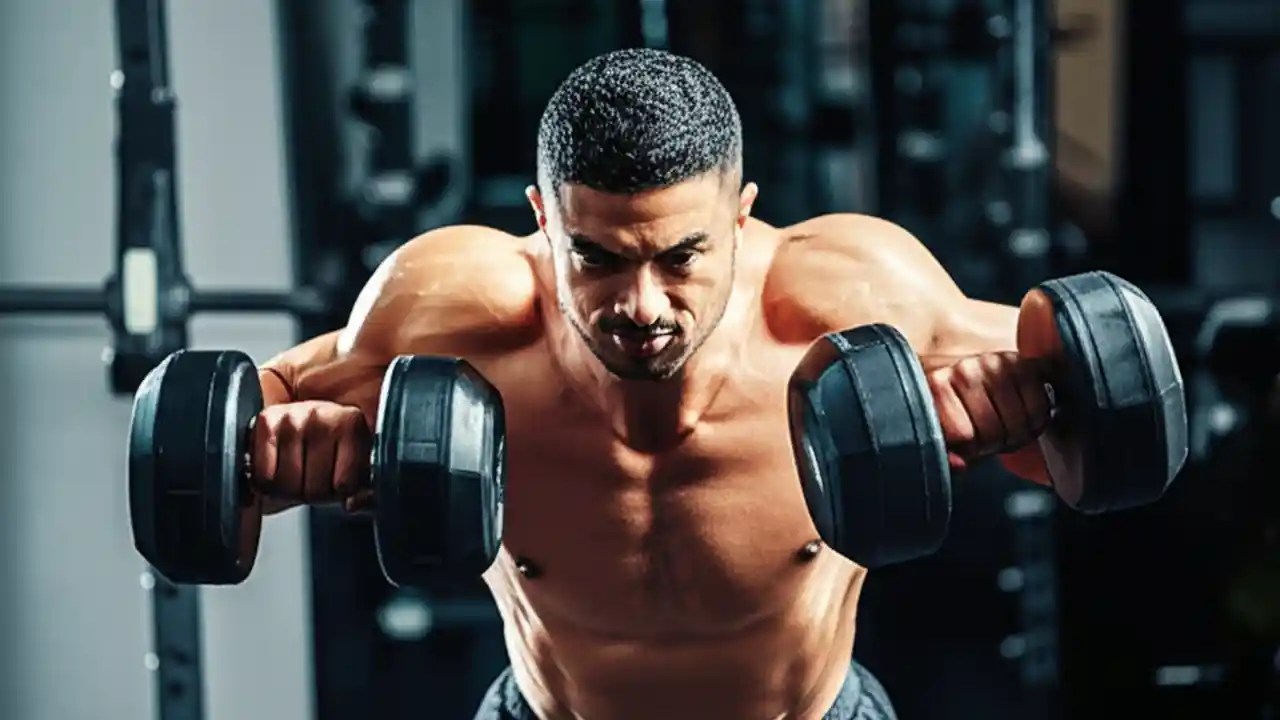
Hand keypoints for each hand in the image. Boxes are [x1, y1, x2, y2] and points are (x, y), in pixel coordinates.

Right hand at [250, 401, 371, 513]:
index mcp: (352, 424)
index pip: (344, 486)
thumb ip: (364, 491)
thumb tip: (353, 504)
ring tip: (293, 476)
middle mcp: (324, 414)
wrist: (299, 418)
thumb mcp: (354, 465)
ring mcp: (293, 416)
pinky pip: (264, 475)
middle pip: (314, 489)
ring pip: (287, 485)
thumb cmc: (330, 446)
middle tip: (309, 482)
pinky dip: (266, 483)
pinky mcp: (266, 421)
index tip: (334, 485)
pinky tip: (274, 471)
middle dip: (310, 494)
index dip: (336, 494)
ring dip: (287, 490)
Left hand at [926, 352, 1055, 469]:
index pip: (965, 436)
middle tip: (993, 438)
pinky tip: (1024, 414)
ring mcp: (997, 363)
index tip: (972, 444)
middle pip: (994, 431)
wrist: (972, 373)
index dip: (973, 449)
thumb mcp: (944, 434)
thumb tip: (960, 464)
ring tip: (1007, 426)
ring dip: (1019, 433)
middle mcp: (966, 370)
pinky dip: (1036, 418)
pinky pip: (1040, 407)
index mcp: (938, 385)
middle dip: (997, 443)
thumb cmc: (957, 410)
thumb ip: (945, 453)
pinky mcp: (1025, 363)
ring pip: (1020, 421)